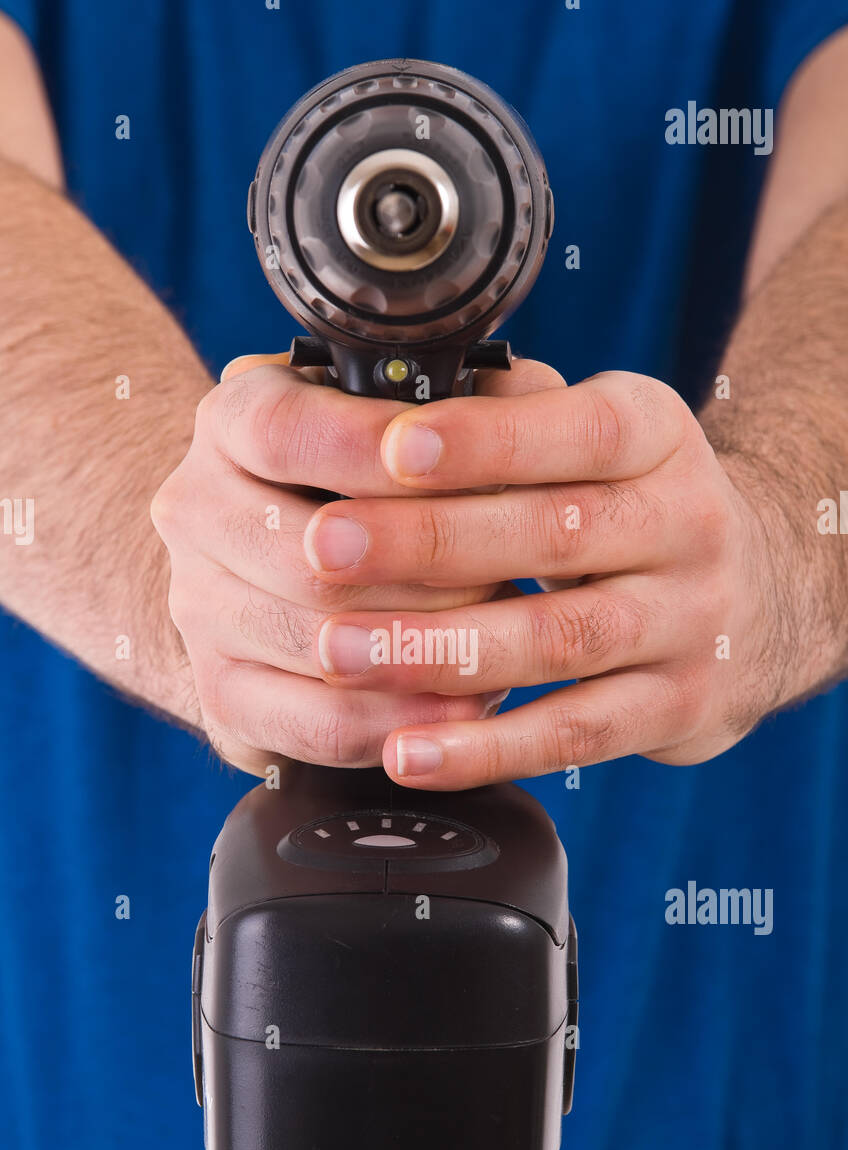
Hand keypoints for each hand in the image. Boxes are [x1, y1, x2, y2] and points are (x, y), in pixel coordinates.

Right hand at [149, 359, 507, 774]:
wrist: (280, 572)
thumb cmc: (370, 485)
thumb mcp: (411, 423)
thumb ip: (468, 403)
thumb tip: (533, 405)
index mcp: (233, 418)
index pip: (282, 432)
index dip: (370, 454)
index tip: (464, 471)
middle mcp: (197, 507)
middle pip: (306, 553)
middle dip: (428, 571)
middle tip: (512, 575)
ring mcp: (199, 607)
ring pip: (319, 643)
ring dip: (426, 647)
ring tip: (504, 640)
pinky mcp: (221, 694)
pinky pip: (319, 723)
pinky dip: (401, 720)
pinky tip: (461, 710)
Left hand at [306, 365, 800, 788]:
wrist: (762, 594)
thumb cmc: (632, 504)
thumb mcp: (599, 435)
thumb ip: (513, 413)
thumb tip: (395, 390)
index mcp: (658, 436)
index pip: (577, 430)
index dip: (486, 441)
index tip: (391, 448)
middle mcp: (687, 522)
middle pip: (554, 534)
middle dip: (428, 543)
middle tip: (324, 549)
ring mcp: (691, 622)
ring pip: (559, 639)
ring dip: (441, 650)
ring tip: (341, 653)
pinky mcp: (680, 707)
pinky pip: (576, 734)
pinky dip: (489, 748)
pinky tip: (408, 752)